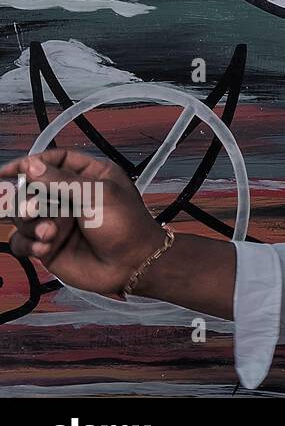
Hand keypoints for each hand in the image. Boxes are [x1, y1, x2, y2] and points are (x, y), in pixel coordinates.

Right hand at [1, 150, 166, 297]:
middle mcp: (70, 196)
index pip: (53, 161)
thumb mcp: (97, 195)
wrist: (131, 264)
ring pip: (22, 216)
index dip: (31, 164)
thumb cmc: (125, 225)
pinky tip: (45, 247)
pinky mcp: (49, 245)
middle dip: (28, 200)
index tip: (8, 171)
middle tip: (34, 210)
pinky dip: (28, 243)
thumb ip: (61, 180)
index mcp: (88, 176)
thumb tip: (30, 165)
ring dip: (31, 225)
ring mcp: (57, 221)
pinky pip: (22, 241)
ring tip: (51, 234)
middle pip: (31, 189)